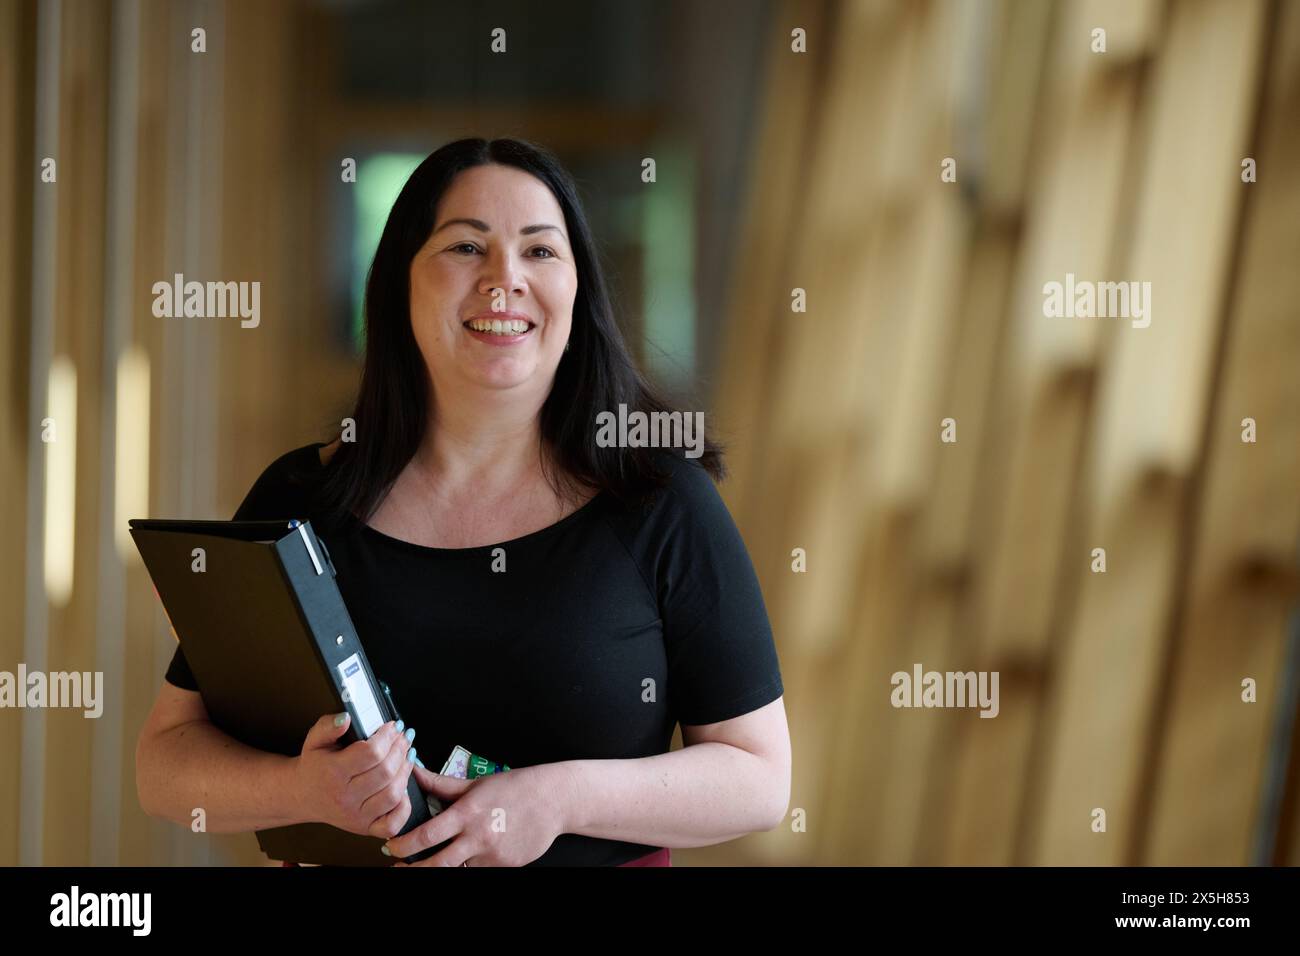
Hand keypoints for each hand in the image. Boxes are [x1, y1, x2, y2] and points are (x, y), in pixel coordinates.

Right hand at [292, 712, 418, 838]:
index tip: (393, 726)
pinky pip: (393, 823)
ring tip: (406, 755)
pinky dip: (404, 806)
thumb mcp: (315, 740)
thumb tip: (346, 717)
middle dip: (400, 749)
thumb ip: (329, 725)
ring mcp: (355, 815)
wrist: (302, 795)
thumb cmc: (314, 766)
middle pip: (385, 772)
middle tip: (404, 737)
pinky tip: (403, 787)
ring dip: (406, 771)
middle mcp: (344, 797)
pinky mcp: (364, 827)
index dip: (387, 736)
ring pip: (392, 794)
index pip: (370, 752)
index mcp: (332, 773)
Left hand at [385, 764, 568, 866]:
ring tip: (434, 860)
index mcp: (467, 813)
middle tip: (400, 866)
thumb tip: (415, 773)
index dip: (404, 844)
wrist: (554, 799)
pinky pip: (480, 869)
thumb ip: (442, 784)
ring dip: (445, 866)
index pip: (427, 835)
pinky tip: (473, 852)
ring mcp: (492, 855)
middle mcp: (478, 837)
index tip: (391, 846)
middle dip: (414, 868)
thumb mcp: (476, 783)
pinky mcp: (505, 866)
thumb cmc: (516, 788)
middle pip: (437, 863)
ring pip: (459, 868)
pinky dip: (472, 863)